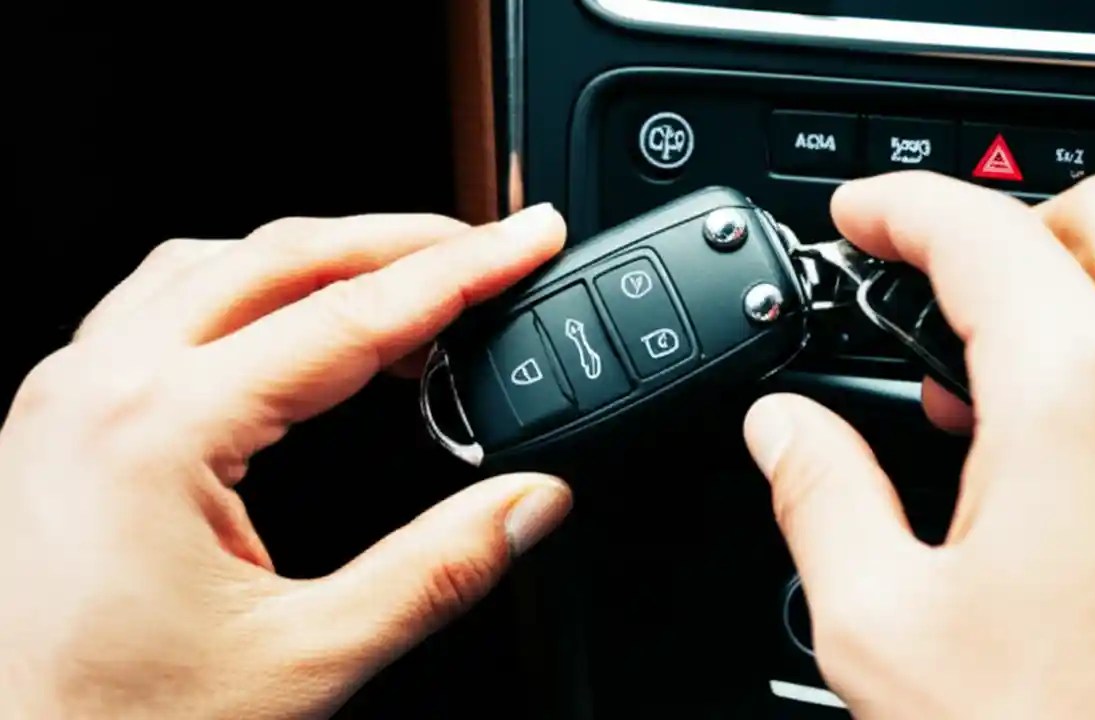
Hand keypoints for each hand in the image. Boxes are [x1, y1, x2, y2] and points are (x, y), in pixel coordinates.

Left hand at [0, 206, 572, 718]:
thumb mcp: (304, 661)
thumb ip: (436, 572)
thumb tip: (529, 505)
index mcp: (156, 433)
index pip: (347, 317)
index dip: (457, 273)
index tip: (523, 242)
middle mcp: (96, 391)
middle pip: (277, 258)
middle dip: (397, 243)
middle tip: (485, 250)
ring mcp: (66, 401)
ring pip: (213, 269)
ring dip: (321, 262)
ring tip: (407, 287)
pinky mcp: (59, 424)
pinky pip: (162, 309)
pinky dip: (252, 295)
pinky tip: (296, 327)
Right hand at [745, 172, 1094, 717]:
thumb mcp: (886, 626)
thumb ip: (820, 492)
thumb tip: (783, 428)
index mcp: (1079, 391)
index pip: (977, 230)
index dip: (897, 208)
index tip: (861, 220)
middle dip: (1006, 231)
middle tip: (936, 302)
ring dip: (1094, 281)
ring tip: (1021, 370)